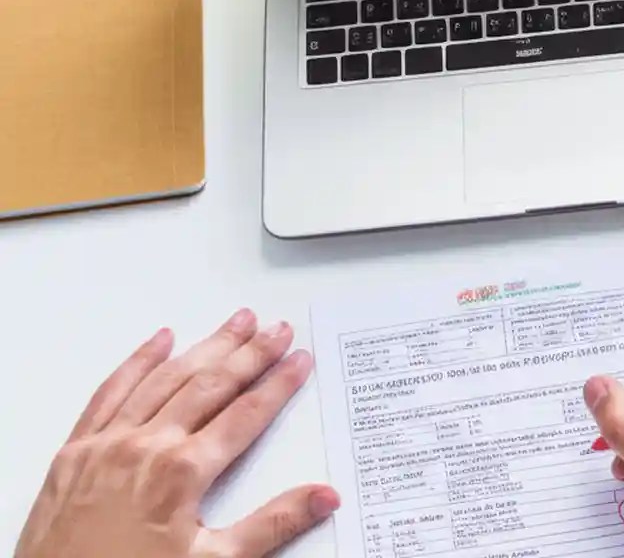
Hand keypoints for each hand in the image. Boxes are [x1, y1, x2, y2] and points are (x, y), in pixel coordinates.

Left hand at [16, 310, 339, 557]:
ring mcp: (107, 444)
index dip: (279, 384)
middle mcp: (146, 446)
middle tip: (278, 330)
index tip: (299, 362)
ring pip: (166, 378)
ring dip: (206, 346)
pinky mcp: (76, 451)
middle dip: (251, 354)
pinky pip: (110, 392)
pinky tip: (158, 341)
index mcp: (183, 472)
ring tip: (235, 323)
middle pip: (211, 385)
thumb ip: (273, 524)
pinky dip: (137, 362)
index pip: (246, 414)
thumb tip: (322, 498)